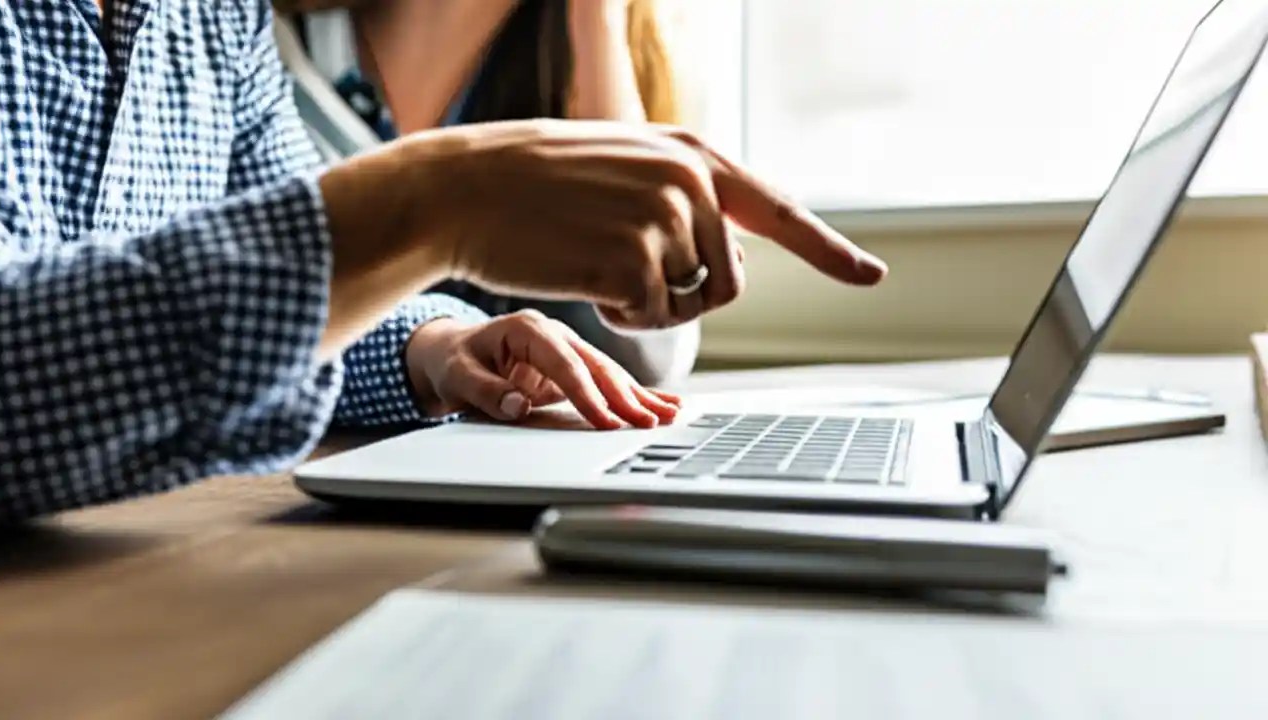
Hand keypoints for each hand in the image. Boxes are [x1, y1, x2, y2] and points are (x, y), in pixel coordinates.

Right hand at [398, 120, 886, 329]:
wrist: (463, 188)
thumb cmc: (531, 184)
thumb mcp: (620, 168)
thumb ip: (682, 202)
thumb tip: (734, 258)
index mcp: (690, 154)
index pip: (777, 208)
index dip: (827, 249)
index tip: (870, 275)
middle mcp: (690, 182)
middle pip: (732, 280)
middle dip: (685, 295)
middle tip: (623, 272)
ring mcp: (666, 218)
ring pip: (692, 304)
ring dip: (648, 306)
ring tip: (596, 265)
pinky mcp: (636, 259)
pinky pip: (655, 321)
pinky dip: (622, 318)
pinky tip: (584, 280)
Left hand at [404, 310, 681, 429]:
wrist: (452, 351)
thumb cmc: (453, 361)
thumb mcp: (457, 375)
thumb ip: (486, 391)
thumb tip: (518, 406)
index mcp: (528, 329)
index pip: (565, 365)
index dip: (587, 395)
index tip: (605, 421)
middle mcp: (555, 335)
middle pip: (596, 367)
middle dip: (624, 396)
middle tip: (648, 423)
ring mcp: (568, 350)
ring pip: (609, 373)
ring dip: (638, 396)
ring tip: (669, 415)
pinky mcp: (573, 368)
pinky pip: (606, 382)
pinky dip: (633, 394)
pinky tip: (661, 404)